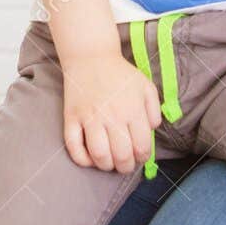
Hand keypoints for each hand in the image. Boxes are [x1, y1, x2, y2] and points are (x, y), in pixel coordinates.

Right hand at [62, 51, 161, 173]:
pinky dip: (82, 159)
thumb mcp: (146, 87)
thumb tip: (151, 132)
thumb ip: (154, 111)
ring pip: (99, 155)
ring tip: (109, 163)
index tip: (138, 156)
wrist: (91, 57)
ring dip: (106, 166)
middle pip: (121, 156)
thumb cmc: (120, 74)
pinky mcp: (71, 118)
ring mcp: (90, 118)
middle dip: (126, 167)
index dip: (142, 158)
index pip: (141, 147)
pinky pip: (74, 147)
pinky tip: (90, 158)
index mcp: (132, 109)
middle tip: (125, 164)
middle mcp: (112, 116)